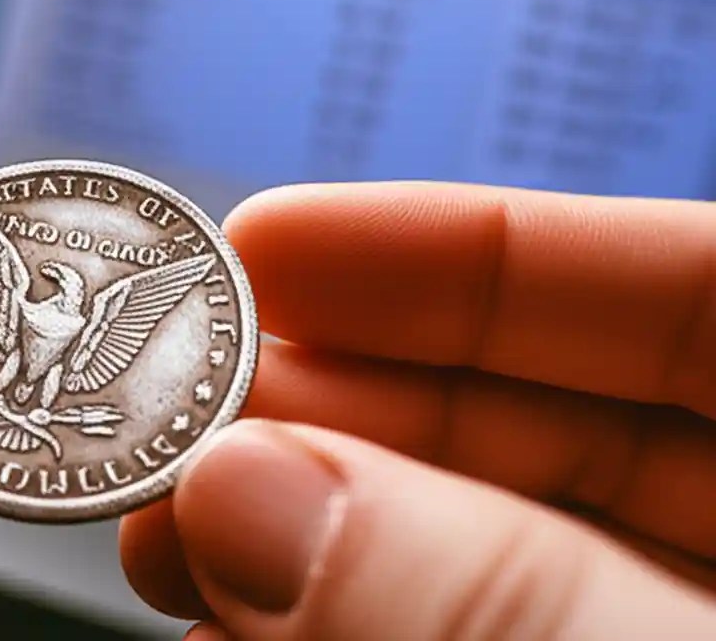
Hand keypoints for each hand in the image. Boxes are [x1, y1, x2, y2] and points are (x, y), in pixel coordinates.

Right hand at [121, 183, 715, 638]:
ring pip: (481, 549)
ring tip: (177, 539)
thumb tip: (256, 490)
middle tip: (191, 420)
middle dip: (350, 408)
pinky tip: (235, 637)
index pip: (685, 295)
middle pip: (548, 427)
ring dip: (312, 537)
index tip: (277, 240)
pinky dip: (339, 636)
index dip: (475, 252)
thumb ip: (502, 593)